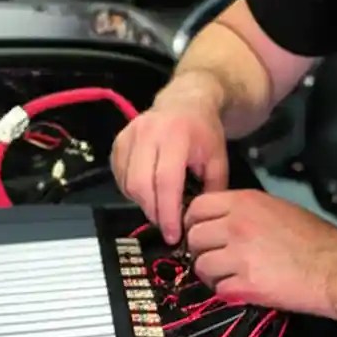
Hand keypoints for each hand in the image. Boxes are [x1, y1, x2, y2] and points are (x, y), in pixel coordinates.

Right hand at [111, 95, 227, 243]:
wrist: (186, 102)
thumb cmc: (204, 132)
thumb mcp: (218, 160)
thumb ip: (211, 191)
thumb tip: (197, 222)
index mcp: (177, 135)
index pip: (166, 181)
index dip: (168, 212)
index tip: (173, 234)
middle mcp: (148, 132)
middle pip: (141, 184)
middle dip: (154, 212)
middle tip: (167, 225)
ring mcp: (129, 135)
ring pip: (128, 183)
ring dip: (143, 203)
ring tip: (160, 206)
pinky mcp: (118, 141)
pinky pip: (119, 176)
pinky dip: (132, 191)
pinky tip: (148, 191)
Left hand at [183, 189, 336, 316]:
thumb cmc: (317, 241)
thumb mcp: (278, 209)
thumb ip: (246, 211)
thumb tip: (223, 219)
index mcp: (245, 203)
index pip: (197, 206)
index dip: (193, 221)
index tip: (198, 231)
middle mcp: (237, 225)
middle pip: (194, 237)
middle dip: (200, 250)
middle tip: (213, 257)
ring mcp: (239, 255)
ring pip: (201, 265)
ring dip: (211, 274)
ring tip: (228, 276)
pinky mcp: (245, 284)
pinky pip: (218, 289)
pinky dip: (226, 292)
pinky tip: (241, 289)